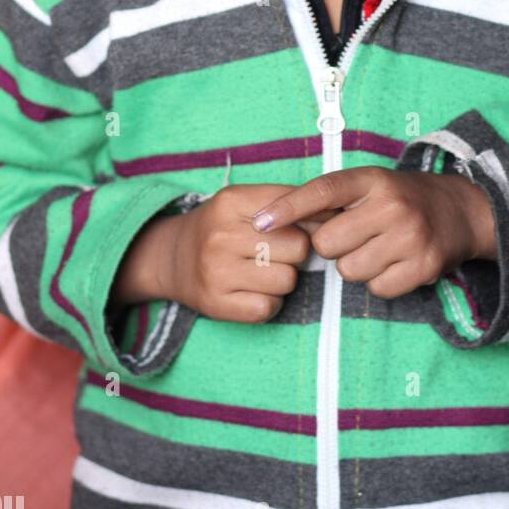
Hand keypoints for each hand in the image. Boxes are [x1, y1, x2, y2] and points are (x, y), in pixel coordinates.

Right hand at [160, 183, 315, 323]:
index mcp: (232, 201)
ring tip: (262, 271)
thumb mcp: (246, 202)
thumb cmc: (223, 226)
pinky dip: (269, 303)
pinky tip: (252, 291)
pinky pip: (269, 308)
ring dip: (283, 279)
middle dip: (295, 253)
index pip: (296, 209)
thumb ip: (289, 204)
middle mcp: (221, 235)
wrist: (171, 257)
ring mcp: (216, 271)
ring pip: (287, 280)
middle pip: (298, 247)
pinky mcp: (215, 304)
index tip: (307, 227)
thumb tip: (337, 216)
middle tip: (275, 253)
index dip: (310, 220)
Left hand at [251, 166, 496, 299]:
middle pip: (329, 243)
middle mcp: (391, 205)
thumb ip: (330, 200)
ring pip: (350, 271)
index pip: (323, 191)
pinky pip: (376, 289)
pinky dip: (380, 281)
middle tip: (355, 235)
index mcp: (372, 180)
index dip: (289, 207)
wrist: (459, 211)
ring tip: (377, 248)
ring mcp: (410, 236)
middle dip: (334, 246)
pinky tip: (394, 263)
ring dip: (356, 265)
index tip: (259, 222)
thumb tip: (275, 221)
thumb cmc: (400, 199)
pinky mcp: (423, 266)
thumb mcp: (369, 185)